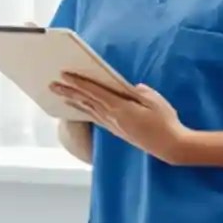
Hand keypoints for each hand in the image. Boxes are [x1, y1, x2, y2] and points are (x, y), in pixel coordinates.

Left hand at [51, 73, 191, 164]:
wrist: (170, 146)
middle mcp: (112, 118)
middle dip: (68, 92)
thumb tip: (129, 87)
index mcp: (120, 108)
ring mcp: (113, 126)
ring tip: (60, 96)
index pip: (94, 92)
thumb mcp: (154, 100)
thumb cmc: (165, 121)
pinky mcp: (117, 131)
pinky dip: (85, 111)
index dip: (78, 83)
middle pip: (86, 102)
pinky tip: (80, 108)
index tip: (65, 75)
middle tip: (52, 85)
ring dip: (73, 102)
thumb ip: (139, 91)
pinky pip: (96, 118)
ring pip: (89, 111)